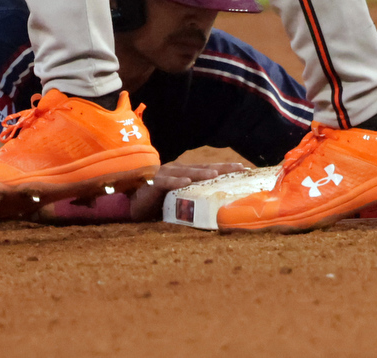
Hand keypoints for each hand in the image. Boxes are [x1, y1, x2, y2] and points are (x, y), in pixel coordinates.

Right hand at [126, 160, 249, 221]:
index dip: (225, 168)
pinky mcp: (153, 183)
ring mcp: (164, 175)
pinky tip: (187, 182)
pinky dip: (176, 181)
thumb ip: (196, 199)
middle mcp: (176, 170)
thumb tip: (220, 209)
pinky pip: (166, 182)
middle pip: (201, 168)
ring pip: (186, 172)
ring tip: (215, 174)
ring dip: (200, 173)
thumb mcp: (182, 200)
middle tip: (239, 168)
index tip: (244, 169)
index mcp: (184, 173)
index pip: (208, 169)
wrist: (132, 204)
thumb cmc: (158, 203)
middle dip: (221, 168)